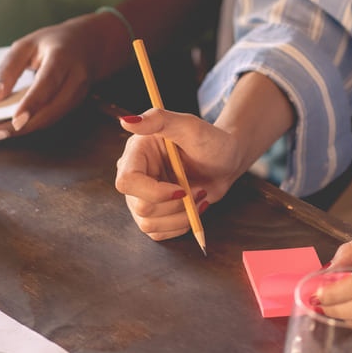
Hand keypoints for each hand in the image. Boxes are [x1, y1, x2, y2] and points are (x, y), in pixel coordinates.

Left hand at [0, 15, 103, 139]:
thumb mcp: (26, 46)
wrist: (89, 45)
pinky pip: (53, 118)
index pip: (47, 83)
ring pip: (53, 117)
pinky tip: (17, 126)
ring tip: (1, 132)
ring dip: (27, 128)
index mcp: (62, 57)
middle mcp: (75, 78)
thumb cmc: (53, 44)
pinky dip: (34, 124)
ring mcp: (79, 94)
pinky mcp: (75, 104)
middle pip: (52, 108)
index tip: (15, 121)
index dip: (32, 103)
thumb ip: (8, 69)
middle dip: (25, 124)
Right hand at [114, 110, 250, 240]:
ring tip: (198, 197)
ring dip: (181, 217)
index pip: (127, 182)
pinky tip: (194, 209)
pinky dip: (180, 226)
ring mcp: (142, 197)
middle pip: (140, 207)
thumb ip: (158, 119)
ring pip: (149, 224)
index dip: (154, 192)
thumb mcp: (189, 126)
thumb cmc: (210, 141)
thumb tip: (126, 121)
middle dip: (176, 205)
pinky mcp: (153, 213)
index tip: (182, 189)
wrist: (225, 162)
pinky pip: (158, 233)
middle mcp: (134, 176)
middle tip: (198, 190)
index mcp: (136, 153)